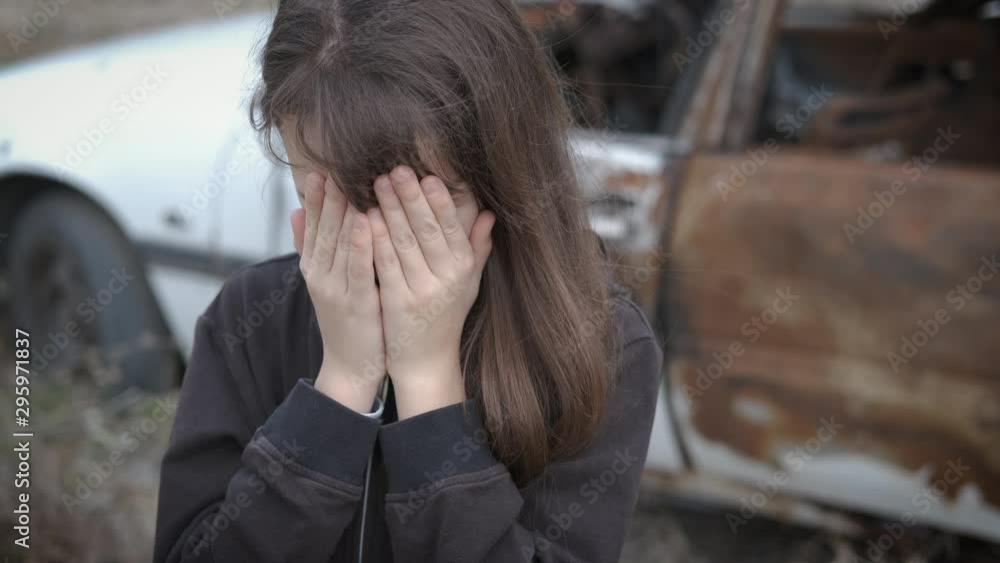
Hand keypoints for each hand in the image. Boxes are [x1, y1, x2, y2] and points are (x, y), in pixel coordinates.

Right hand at [291, 172, 384, 412]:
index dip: (319, 195)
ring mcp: (336, 289)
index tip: (323, 166)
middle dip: (331, 195)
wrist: (350, 366)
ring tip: (351, 180)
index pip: (316, 224)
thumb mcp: (326, 279)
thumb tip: (296, 210)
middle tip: (337, 162)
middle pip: (325, 228)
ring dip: (346, 210)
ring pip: (340, 243)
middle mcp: (320, 274)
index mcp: (315, 267)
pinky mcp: (356, 303)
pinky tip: (366, 221)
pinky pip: (358, 268)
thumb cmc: (346, 318)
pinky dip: (361, 244)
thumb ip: (310, 246)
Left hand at [367, 166, 495, 418]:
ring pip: (404, 243)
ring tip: (376, 184)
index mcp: (464, 269)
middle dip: (411, 197)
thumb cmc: (446, 317)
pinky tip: (366, 217)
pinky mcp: (398, 302)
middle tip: (396, 169)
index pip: (452, 228)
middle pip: (427, 230)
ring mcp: (422, 291)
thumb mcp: (468, 283)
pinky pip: (385, 264)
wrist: (426, 361)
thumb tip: (489, 213)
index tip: (427, 176)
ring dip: (390, 210)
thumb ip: (477, 248)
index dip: (439, 201)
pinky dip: (376, 238)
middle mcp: (446, 279)